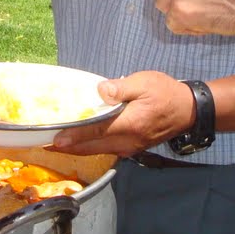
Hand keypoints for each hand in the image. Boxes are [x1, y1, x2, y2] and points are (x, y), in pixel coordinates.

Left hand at [52, 71, 194, 156]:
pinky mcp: (133, 148)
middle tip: (45, 145)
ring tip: (58, 144)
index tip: (53, 140)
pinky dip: (91, 147)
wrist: (189, 110)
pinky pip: (107, 150)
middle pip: (92, 148)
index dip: (73, 136)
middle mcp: (127, 141)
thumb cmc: (167, 93)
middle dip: (68, 148)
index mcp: (129, 124)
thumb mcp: (144, 82)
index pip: (95, 132)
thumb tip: (100, 91)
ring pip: (98, 151)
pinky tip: (82, 141)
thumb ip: (120, 88)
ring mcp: (130, 147)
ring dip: (78, 149)